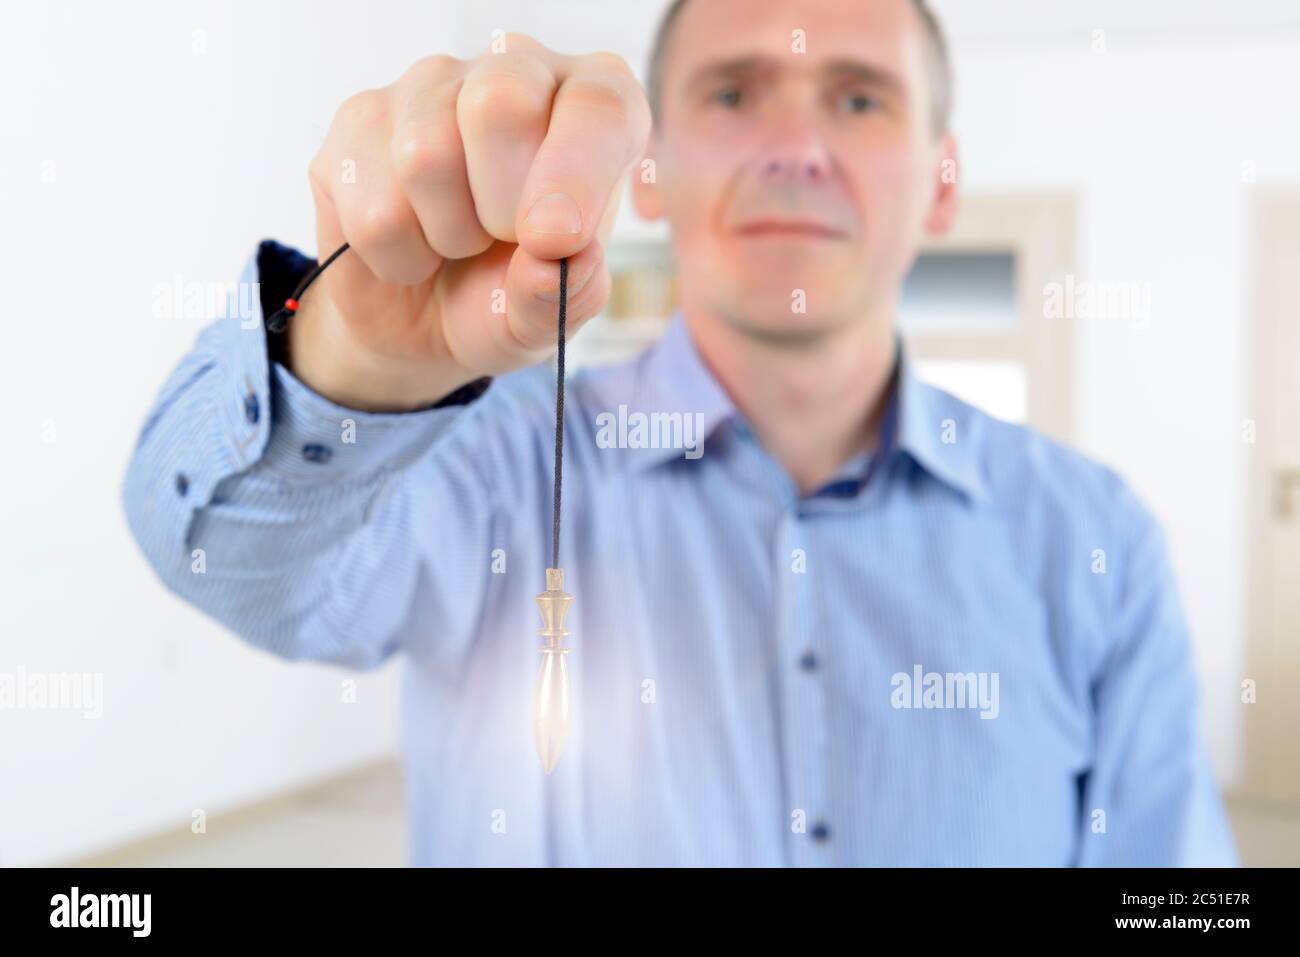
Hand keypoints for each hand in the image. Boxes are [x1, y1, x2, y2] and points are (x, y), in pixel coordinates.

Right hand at [287, 34, 650, 411]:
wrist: (422, 321)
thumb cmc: (506, 297)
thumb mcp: (550, 316)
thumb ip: (566, 294)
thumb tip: (557, 260)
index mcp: (592, 106)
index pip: (599, 104)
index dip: (577, 175)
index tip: (555, 242)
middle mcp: (513, 71)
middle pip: (498, 100)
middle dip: (500, 204)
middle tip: (502, 239)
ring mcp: (429, 86)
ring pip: (424, 156)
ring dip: (445, 236)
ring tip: (456, 244)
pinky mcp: (359, 117)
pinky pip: (371, 201)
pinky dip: (394, 254)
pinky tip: (410, 243)